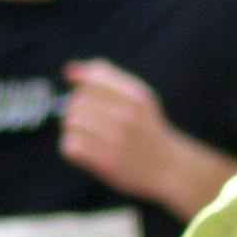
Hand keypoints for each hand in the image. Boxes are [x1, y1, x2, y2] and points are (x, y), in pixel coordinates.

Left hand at [58, 59, 184, 200]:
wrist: (168, 167)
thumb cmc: (146, 128)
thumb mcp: (136, 97)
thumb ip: (104, 77)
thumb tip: (68, 70)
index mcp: (136, 96)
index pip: (93, 76)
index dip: (86, 86)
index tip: (94, 99)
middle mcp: (127, 115)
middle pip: (77, 100)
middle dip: (78, 109)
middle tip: (92, 122)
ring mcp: (116, 139)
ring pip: (71, 121)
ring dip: (74, 129)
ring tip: (88, 135)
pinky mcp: (106, 161)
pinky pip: (71, 145)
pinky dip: (73, 147)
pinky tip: (87, 150)